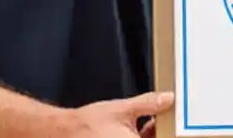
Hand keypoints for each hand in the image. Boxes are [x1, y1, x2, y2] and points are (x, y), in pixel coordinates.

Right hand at [47, 91, 172, 136]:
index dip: (166, 132)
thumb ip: (148, 104)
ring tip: (147, 124)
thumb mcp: (123, 109)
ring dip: (146, 136)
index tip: (170, 125)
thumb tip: (167, 99)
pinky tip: (133, 130)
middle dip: (156, 133)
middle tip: (158, 121)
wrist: (62, 133)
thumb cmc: (88, 124)